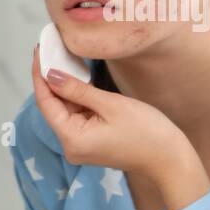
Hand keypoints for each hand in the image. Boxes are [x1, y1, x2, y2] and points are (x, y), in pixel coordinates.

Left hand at [31, 45, 187, 179]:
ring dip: (64, 87)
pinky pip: (77, 116)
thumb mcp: (111, 104)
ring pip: (65, 110)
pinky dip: (76, 98)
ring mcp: (79, 145)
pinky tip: (75, 78)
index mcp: (72, 139)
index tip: (38, 52)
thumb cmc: (147, 133)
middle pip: (53, 107)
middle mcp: (70, 145)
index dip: (40, 76)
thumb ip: (77, 89)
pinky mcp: (90, 142)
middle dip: (50, 79)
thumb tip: (51, 74)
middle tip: (48, 50)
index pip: (45, 103)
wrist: (170, 160)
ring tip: (60, 58)